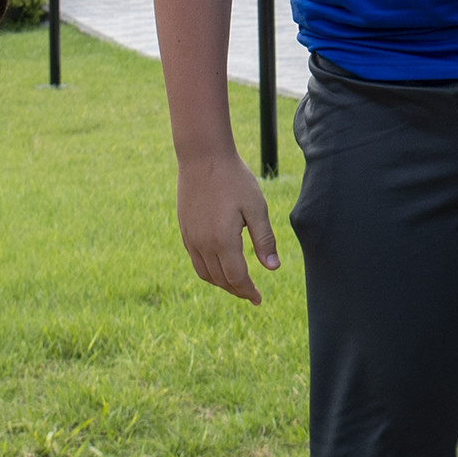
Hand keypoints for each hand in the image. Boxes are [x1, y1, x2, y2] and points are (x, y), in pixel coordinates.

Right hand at [174, 152, 275, 304]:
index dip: (248, 291)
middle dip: (237, 290)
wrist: (202, 156)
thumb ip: (264, 239)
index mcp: (223, 241)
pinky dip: (208, 271)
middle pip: (220, 280)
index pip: (237, 278)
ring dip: (221, 283)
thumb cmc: (234, 179)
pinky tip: (219, 266)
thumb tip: (273, 268)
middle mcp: (203, 244)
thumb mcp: (256, 207)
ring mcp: (190, 238)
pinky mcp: (184, 230)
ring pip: (205, 274)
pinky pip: (195, 261)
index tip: (258, 299)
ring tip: (237, 284)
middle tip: (251, 294)